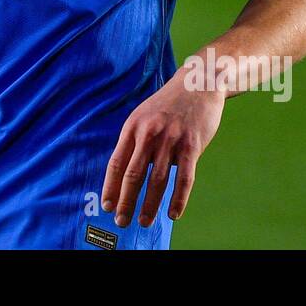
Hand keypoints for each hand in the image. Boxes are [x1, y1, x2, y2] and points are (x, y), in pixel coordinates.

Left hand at [101, 65, 225, 227]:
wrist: (198, 84)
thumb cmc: (168, 104)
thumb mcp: (144, 115)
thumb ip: (134, 140)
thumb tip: (124, 172)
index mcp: (133, 127)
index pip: (117, 162)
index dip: (111, 186)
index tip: (107, 205)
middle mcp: (149, 133)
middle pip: (134, 174)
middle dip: (126, 201)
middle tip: (121, 221)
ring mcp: (171, 140)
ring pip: (157, 180)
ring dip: (150, 205)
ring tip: (144, 221)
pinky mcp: (192, 145)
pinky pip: (184, 178)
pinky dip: (178, 199)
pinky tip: (173, 213)